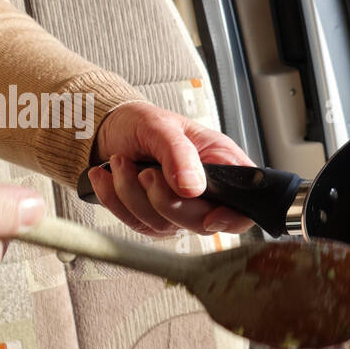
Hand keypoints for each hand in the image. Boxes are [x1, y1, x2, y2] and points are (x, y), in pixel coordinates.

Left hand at [89, 101, 255, 236]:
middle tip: (147, 172)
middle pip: (201, 223)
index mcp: (223, 167)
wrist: (108, 130)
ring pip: (163, 225)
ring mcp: (180, 210)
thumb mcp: (161, 126)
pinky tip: (106, 176)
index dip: (231, 219)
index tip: (209, 216)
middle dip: (166, 200)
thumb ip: (180, 155)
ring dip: (132, 194)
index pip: (243, 209)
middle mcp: (206, 194)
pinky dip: (115, 199)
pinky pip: (135, 223)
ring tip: (120, 162)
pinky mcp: (153, 219)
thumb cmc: (142, 123)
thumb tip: (192, 188)